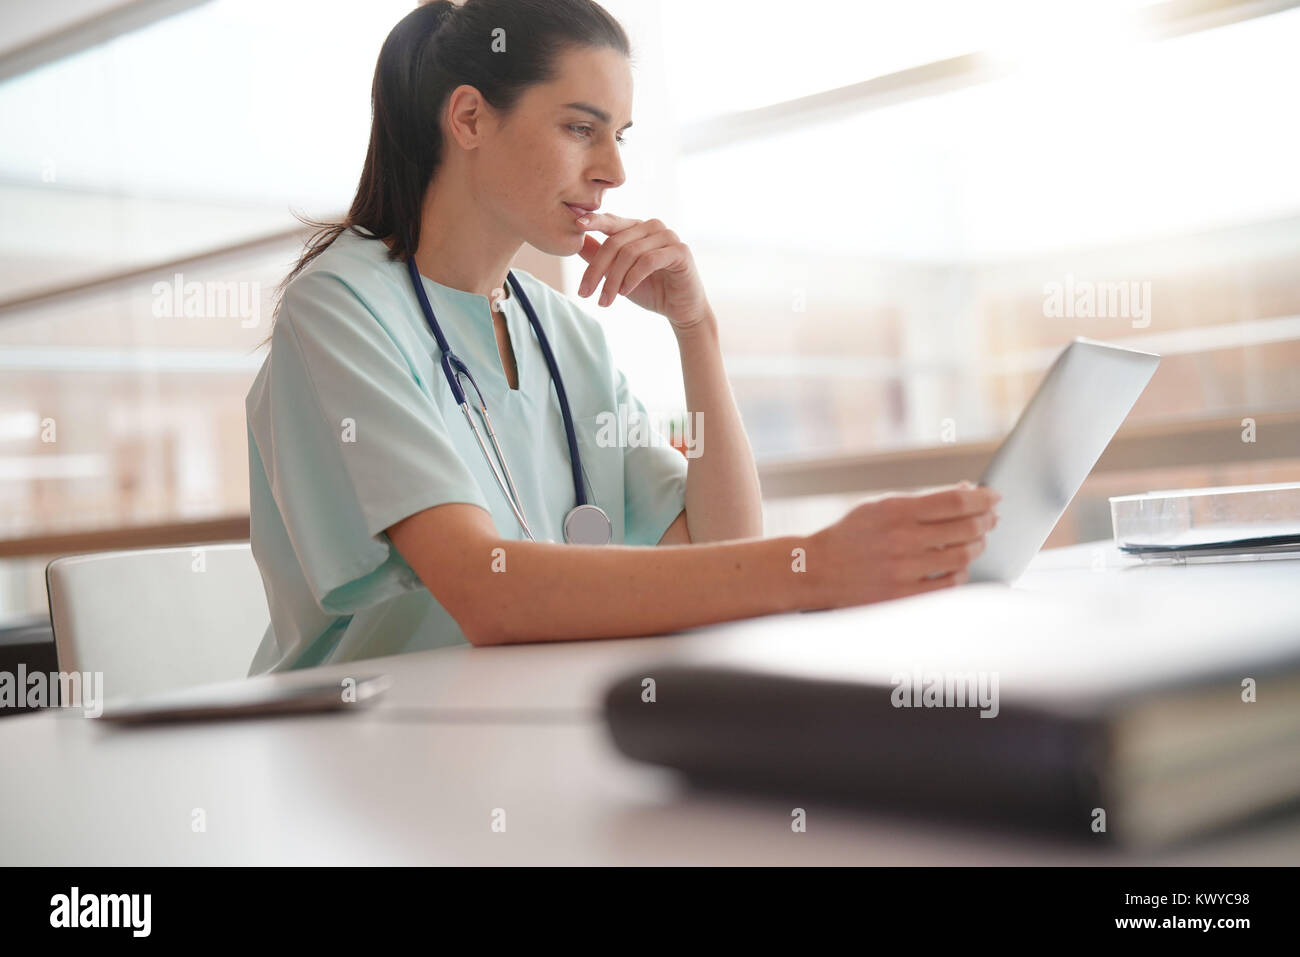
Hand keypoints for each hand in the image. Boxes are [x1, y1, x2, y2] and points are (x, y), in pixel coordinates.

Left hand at [573, 212, 710, 330]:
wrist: (681, 309)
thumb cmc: (650, 290)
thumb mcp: (617, 274)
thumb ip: (599, 256)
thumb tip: (575, 241)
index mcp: (636, 228)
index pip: (611, 221)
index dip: (594, 221)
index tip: (576, 225)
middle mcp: (652, 227)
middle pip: (615, 242)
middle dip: (596, 270)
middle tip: (584, 293)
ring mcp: (667, 236)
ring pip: (629, 253)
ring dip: (613, 280)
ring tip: (605, 301)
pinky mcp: (679, 251)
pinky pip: (648, 261)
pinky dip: (632, 278)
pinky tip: (625, 292)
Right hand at [810, 482, 1000, 607]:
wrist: (816, 571)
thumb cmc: (851, 537)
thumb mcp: (879, 507)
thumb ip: (921, 501)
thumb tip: (966, 492)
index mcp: (896, 511)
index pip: (956, 500)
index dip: (983, 498)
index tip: (993, 497)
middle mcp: (901, 539)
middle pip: (966, 528)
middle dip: (986, 521)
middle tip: (990, 519)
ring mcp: (903, 570)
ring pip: (963, 556)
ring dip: (978, 546)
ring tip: (977, 541)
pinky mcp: (903, 596)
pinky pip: (950, 584)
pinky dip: (961, 573)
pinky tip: (959, 566)